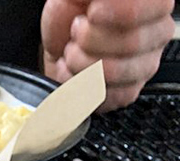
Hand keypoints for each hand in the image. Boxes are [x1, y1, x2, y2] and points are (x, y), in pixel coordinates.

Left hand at [41, 0, 175, 110]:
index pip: (153, 7)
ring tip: (72, 52)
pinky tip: (74, 72)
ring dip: (82, 63)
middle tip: (76, 32)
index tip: (92, 13)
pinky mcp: (128, 92)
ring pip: (117, 72)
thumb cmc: (71, 16)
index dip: (120, 11)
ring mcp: (145, 65)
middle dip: (91, 39)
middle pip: (132, 42)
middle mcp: (156, 32)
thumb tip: (98, 2)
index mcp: (152, 4)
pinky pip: (106, 95)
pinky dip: (79, 85)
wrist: (59, 46)